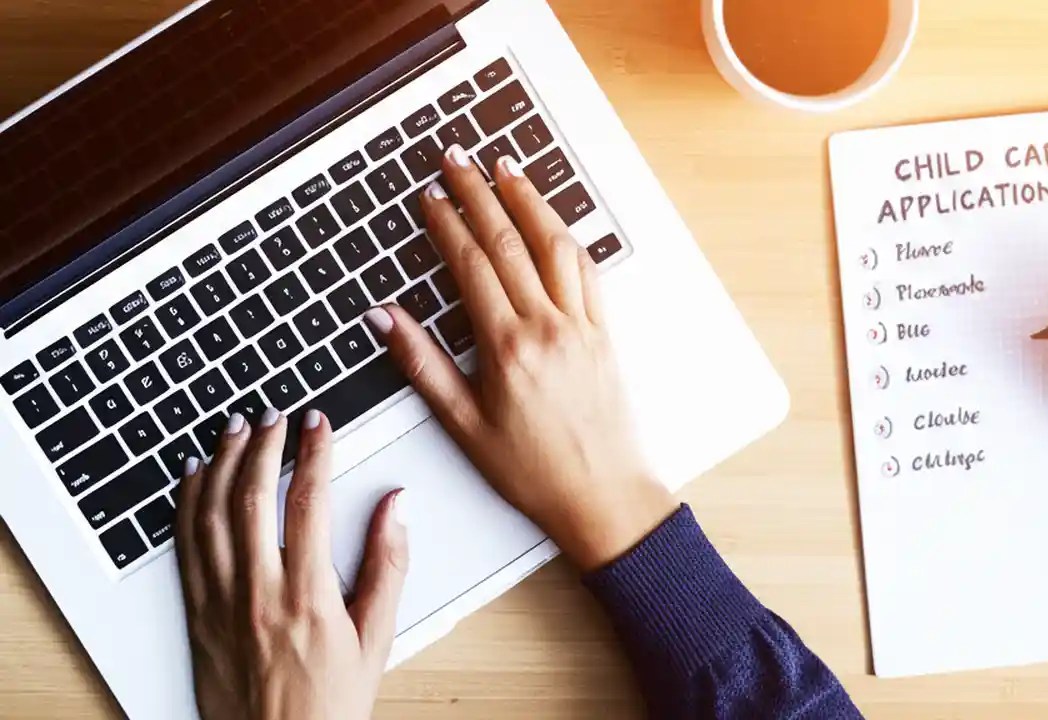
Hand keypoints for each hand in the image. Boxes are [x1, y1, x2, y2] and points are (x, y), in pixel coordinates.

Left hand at [175, 409, 407, 719]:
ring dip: (220, 463)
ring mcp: (221, 602)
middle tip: (274, 416)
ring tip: (234, 430)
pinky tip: (193, 477)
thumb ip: (389, 566)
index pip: (307, 503)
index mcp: (309, 597)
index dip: (313, 453)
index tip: (318, 424)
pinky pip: (185, 546)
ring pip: (211, 515)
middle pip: (252, 498)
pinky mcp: (197, 614)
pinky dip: (186, 503)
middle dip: (263, 445)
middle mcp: (259, 593)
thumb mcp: (378, 636)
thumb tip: (395, 509)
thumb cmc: (331, 702)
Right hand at [365, 146, 676, 570]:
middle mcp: (548, 327)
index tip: (431, 195)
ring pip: (555, 246)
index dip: (448, 224)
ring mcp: (582, 326)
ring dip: (529, 201)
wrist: (603, 495)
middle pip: (510, 242)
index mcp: (507, 347)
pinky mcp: (604, 334)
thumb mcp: (463, 426)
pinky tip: (554, 223)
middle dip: (479, 194)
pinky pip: (587, 272)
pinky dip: (567, 239)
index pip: (471, 265)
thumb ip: (423, 365)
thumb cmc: (532, 470)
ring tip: (506, 168)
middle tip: (457, 159)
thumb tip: (385, 317)